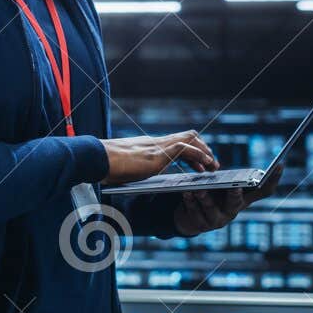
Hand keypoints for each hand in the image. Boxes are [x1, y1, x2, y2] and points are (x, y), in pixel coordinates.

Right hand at [100, 131, 217, 184]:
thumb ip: (140, 168)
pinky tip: (206, 164)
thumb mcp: (130, 167)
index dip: (193, 151)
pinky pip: (186, 148)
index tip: (200, 164)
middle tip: (212, 164)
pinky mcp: (160, 152)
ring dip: (205, 151)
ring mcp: (159, 146)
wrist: (99, 158)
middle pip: (189, 137)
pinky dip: (199, 154)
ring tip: (212, 165)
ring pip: (191, 139)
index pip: (178, 142)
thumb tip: (139, 175)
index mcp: (152, 146)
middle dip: (203, 149)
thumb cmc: (109, 165)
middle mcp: (158, 142)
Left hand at [174, 165, 281, 236]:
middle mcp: (234, 211)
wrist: (192, 218)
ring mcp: (217, 220)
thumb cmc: (213, 196)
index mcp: (243, 199)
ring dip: (205, 198)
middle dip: (235, 195)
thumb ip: (231, 179)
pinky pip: (195, 212)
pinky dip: (190, 202)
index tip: (280, 164)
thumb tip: (230, 161)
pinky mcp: (201, 225)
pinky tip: (187, 192)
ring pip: (211, 209)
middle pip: (237, 202)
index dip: (274, 179)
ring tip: (199, 189)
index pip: (265, 191)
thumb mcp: (224, 187)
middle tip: (234, 187)